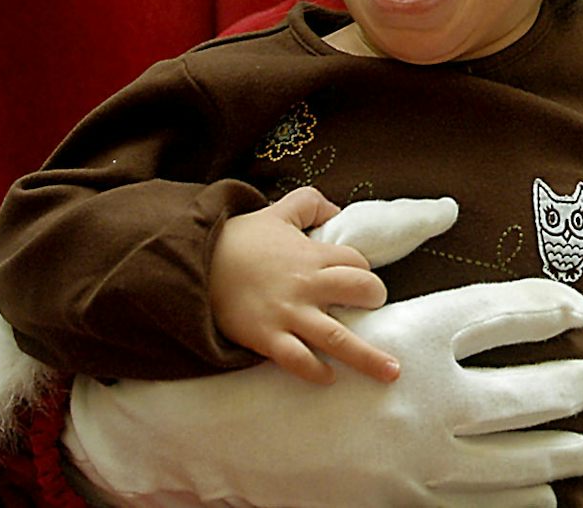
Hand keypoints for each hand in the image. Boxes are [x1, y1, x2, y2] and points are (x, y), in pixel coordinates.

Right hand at [66, 197, 582, 507]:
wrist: (217, 434)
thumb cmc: (279, 348)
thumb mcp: (333, 288)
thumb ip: (391, 240)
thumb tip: (440, 208)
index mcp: (416, 333)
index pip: (511, 310)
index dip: (553, 306)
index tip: (579, 309)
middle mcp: (426, 395)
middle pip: (533, 394)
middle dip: (575, 390)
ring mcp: (418, 457)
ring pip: (519, 459)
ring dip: (559, 454)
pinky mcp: (404, 501)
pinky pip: (481, 504)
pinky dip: (517, 500)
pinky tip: (540, 495)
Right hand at [210, 186, 394, 383]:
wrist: (190, 263)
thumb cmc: (236, 239)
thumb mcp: (276, 212)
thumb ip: (310, 204)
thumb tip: (336, 211)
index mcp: (312, 255)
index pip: (357, 263)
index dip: (363, 271)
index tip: (359, 280)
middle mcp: (307, 285)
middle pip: (360, 291)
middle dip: (374, 299)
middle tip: (375, 307)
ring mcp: (288, 314)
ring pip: (338, 337)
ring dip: (368, 357)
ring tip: (392, 373)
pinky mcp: (266, 338)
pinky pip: (298, 360)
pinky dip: (317, 372)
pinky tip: (329, 378)